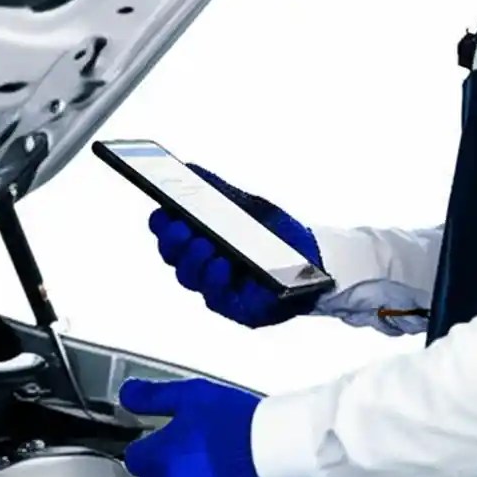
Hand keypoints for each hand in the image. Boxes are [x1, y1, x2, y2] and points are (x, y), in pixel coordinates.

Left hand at [119, 377, 281, 476]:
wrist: (279, 450)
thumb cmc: (238, 423)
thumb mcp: (190, 395)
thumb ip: (153, 397)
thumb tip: (128, 395)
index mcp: (158, 459)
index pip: (137, 458)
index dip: (152, 447)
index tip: (166, 442)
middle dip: (173, 468)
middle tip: (200, 451)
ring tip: (218, 469)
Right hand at [148, 165, 323, 327]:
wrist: (315, 259)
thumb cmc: (275, 234)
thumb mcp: (248, 207)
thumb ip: (218, 191)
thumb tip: (190, 169)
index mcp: (197, 238)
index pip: (167, 231)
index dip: (161, 221)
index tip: (164, 207)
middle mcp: (200, 265)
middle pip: (172, 255)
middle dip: (172, 239)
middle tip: (181, 226)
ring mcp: (215, 288)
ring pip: (189, 277)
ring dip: (193, 260)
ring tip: (204, 243)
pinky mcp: (235, 307)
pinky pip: (216, 297)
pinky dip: (216, 280)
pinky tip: (222, 265)